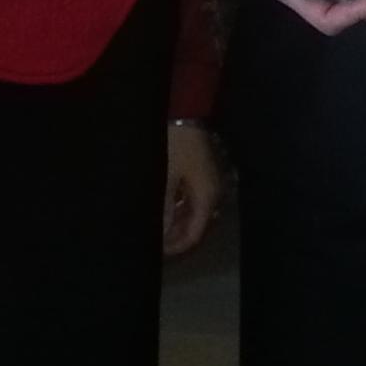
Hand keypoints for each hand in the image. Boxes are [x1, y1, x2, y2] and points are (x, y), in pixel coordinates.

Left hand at [163, 121, 221, 254]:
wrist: (185, 114)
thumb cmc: (176, 146)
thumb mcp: (167, 178)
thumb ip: (165, 209)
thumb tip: (162, 234)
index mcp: (207, 197)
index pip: (194, 234)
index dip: (175, 247)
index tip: (156, 252)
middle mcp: (212, 194)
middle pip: (196, 227)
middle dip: (175, 237)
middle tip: (153, 242)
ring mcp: (208, 184)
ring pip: (194, 215)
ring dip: (176, 224)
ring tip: (155, 229)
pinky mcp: (202, 176)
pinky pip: (192, 202)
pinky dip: (178, 210)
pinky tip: (163, 210)